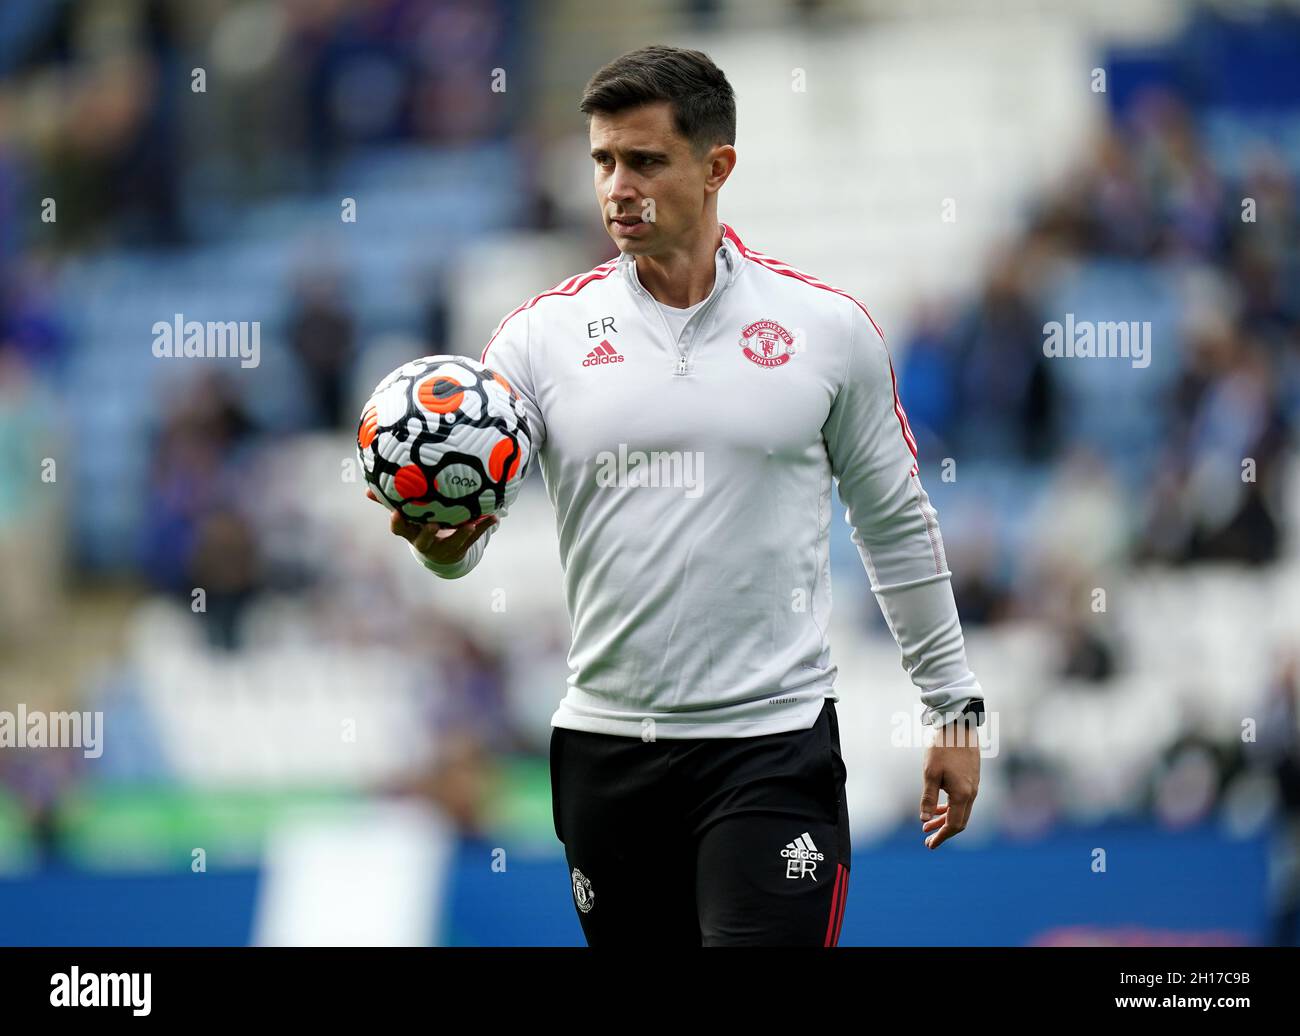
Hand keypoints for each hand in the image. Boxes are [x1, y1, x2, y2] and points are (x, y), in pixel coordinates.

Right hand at [366, 488, 496, 563]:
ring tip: (473, 522)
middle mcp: (425, 543)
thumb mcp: (407, 516)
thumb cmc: (420, 526)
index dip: (397, 522)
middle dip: (428, 533)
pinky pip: (473, 539)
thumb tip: (366, 488)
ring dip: (463, 533)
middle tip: (434, 523)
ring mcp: (443, 548)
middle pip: (423, 541)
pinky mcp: (460, 549)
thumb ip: (390, 501)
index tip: (396, 511)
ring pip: (454, 542)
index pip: (399, 529)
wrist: (441, 554)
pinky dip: (484, 527)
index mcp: (410, 533)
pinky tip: (494, 517)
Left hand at [918, 716, 980, 849]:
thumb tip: (924, 820)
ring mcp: (973, 786)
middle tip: (927, 839)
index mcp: (963, 794)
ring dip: (945, 819)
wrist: (958, 725)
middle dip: (943, 831)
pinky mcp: (971, 779)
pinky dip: (950, 808)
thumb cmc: (942, 747)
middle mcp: (972, 793)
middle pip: (959, 821)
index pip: (954, 825)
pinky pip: (962, 800)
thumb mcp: (930, 773)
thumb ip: (928, 798)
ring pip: (961, 811)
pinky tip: (938, 808)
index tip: (929, 845)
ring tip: (927, 825)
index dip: (941, 836)